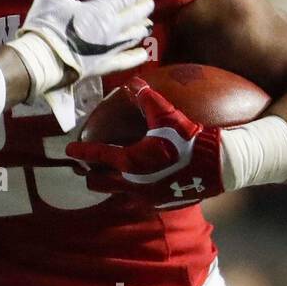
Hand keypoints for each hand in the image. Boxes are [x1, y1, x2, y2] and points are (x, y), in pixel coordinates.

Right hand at [18, 0, 152, 85]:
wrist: (42, 60)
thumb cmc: (46, 25)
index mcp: (102, 9)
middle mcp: (112, 28)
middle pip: (134, 15)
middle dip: (142, 7)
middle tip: (149, 2)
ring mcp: (110, 49)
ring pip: (133, 36)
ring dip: (141, 28)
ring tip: (147, 23)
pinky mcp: (104, 66)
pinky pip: (125, 61)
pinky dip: (136, 56)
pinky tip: (143, 53)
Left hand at [65, 78, 223, 208]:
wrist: (217, 165)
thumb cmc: (189, 139)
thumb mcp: (166, 114)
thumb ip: (146, 98)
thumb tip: (133, 82)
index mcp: (129, 161)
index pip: (95, 155)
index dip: (80, 151)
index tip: (69, 149)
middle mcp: (132, 183)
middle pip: (96, 182)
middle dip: (90, 173)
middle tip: (90, 163)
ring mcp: (145, 197)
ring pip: (115, 193)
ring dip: (110, 183)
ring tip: (112, 172)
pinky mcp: (159, 204)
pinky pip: (137, 199)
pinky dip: (133, 190)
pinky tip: (141, 180)